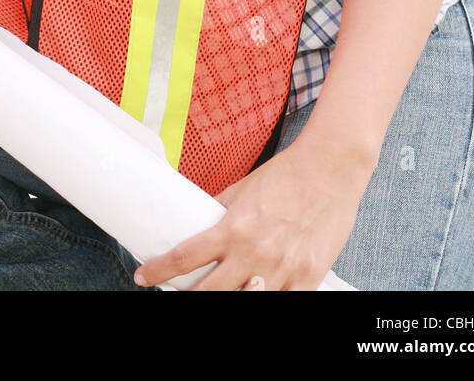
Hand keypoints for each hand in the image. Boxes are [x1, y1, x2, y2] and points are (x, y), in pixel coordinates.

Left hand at [133, 132, 373, 290]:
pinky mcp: (308, 278)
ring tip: (222, 292)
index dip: (158, 271)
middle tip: (179, 294)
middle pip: (209, 293)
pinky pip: (283, 304)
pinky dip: (269, 301)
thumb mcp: (243, 189)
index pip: (184, 256)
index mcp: (233, 227)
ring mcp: (281, 270)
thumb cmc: (286, 175)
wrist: (329, 168)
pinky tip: (261, 295)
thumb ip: (221, 211)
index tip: (143, 276)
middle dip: (189, 298)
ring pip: (245, 304)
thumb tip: (199, 224)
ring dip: (229, 300)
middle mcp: (253, 252)